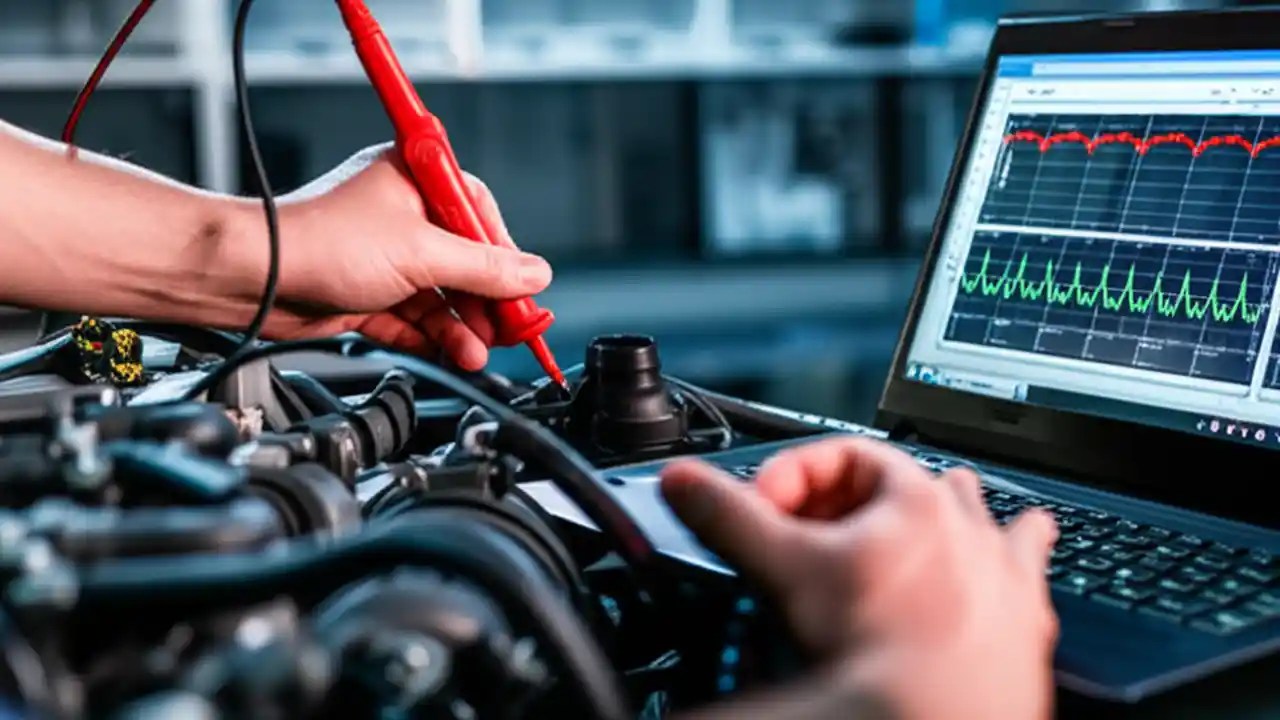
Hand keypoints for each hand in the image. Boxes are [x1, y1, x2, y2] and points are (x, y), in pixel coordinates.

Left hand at [244, 144, 551, 369]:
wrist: (256, 278)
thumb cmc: (321, 242)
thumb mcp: (422, 253)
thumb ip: (485, 268)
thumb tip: (534, 273)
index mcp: (416, 179)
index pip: (480, 216)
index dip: (505, 257)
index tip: (527, 290)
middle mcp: (401, 215)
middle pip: (464, 262)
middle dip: (487, 301)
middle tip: (511, 329)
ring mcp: (384, 257)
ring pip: (440, 296)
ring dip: (462, 326)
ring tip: (477, 351)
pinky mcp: (367, 294)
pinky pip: (414, 318)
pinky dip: (434, 338)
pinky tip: (452, 354)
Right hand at [660, 437, 1058, 719]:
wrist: (936, 719)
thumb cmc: (877, 648)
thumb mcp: (786, 569)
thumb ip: (730, 518)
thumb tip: (685, 483)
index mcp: (914, 499)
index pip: (846, 457)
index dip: (795, 476)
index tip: (765, 508)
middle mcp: (968, 527)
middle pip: (910, 485)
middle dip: (866, 498)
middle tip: (828, 522)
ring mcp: (1003, 575)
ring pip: (983, 518)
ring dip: (953, 515)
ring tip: (945, 509)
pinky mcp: (1024, 623)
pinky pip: (1029, 574)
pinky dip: (1014, 564)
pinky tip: (1020, 553)